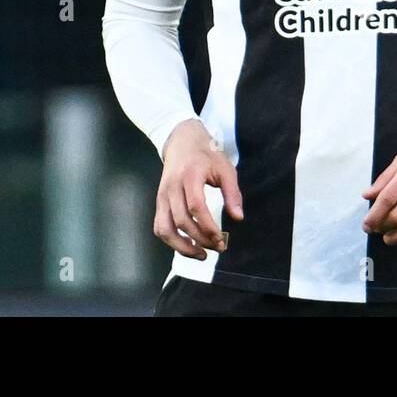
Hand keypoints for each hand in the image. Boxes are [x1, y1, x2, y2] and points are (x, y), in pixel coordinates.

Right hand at [154, 119, 243, 259]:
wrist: (182, 141)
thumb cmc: (206, 155)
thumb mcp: (225, 168)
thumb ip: (232, 193)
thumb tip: (238, 218)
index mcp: (190, 175)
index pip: (196, 206)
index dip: (208, 227)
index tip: (221, 238)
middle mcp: (172, 186)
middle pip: (181, 220)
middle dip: (200, 239)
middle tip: (218, 247)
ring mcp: (162, 195)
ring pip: (165, 228)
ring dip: (182, 246)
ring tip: (201, 255)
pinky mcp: (159, 201)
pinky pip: (159, 226)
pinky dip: (171, 240)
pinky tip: (187, 245)